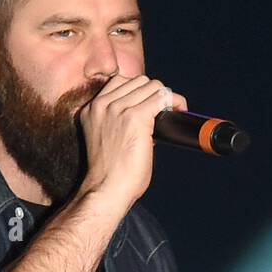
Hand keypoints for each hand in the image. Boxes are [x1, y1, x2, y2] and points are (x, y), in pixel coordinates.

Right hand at [77, 74, 187, 210]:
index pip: (119, 82)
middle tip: (164, 110)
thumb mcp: (105, 140)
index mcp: (91, 109)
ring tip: (174, 110)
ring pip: (151, 85)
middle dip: (154, 93)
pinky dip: (175, 101)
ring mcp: (118, 109)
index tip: (150, 105)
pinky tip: (180, 110)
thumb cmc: (109, 175)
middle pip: (137, 81)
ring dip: (165, 96)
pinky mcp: (135, 118)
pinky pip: (162, 97)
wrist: (106, 190)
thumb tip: (148, 117)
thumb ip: (117, 123)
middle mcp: (102, 105)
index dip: (139, 92)